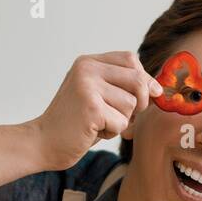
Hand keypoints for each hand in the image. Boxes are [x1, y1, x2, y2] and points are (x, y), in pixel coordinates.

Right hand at [27, 52, 163, 169]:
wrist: (43, 141)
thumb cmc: (75, 122)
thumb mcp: (98, 96)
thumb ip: (121, 87)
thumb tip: (158, 88)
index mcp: (89, 62)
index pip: (130, 59)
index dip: (145, 78)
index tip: (149, 96)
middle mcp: (87, 68)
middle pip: (138, 79)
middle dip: (140, 103)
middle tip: (124, 116)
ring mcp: (88, 86)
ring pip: (131, 104)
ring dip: (121, 121)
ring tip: (98, 123)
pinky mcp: (91, 107)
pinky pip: (122, 122)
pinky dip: (112, 132)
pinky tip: (92, 131)